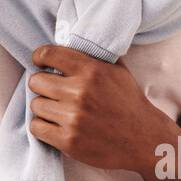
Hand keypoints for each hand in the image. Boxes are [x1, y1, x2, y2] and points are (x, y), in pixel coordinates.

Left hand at [26, 44, 175, 173]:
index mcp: (91, 71)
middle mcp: (80, 92)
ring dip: (44, 107)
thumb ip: (92, 56)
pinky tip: (55, 125)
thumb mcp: (117, 70)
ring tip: (58, 110)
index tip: (40, 62)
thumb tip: (68, 39)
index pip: (48, 54)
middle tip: (51, 90)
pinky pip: (37, 128)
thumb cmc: (129, 102)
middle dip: (41, 85)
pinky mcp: (69, 141)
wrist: (144, 139)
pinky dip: (43, 127)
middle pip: (36, 81)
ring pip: (35, 105)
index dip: (39, 57)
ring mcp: (73, 118)